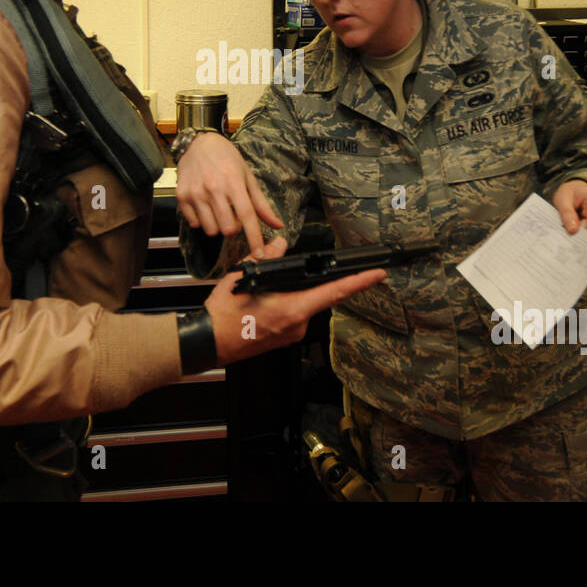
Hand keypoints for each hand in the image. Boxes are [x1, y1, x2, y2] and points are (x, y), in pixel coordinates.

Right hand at [176, 132, 282, 258]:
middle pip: (228, 228)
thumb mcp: (247, 176)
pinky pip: (195, 224)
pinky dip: (202, 220)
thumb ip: (261, 203)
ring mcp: (195, 193)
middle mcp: (213, 188)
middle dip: (234, 228)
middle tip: (233, 216)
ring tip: (218, 210)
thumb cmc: (226, 158)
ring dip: (218, 225)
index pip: (246, 216)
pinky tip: (205, 206)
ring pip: (211, 229)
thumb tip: (278, 224)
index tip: (259, 253)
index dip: (254, 237)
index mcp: (233, 182)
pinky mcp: (182, 197)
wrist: (198, 143)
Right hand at [203, 237, 385, 364]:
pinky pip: (295, 315)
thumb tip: (280, 244)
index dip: (359, 282)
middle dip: (309, 282)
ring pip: (304, 304)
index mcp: (292, 310)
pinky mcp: (286, 338)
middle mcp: (297, 325)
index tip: (378, 275)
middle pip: (318, 296)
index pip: (334, 292)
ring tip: (264, 291)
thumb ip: (266, 258)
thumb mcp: (242, 277)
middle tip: (283, 278)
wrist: (209, 342)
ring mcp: (293, 334)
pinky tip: (265, 301)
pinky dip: (286, 303)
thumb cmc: (223, 315)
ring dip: (293, 293)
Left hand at [552, 179, 586, 237]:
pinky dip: (586, 238)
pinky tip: (579, 231)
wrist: (578, 191)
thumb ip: (566, 213)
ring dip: (583, 237)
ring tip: (572, 228)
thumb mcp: (562, 199)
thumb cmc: (570, 194)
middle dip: (581, 237)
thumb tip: (573, 230)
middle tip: (566, 235)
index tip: (574, 246)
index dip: (585, 237)